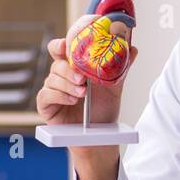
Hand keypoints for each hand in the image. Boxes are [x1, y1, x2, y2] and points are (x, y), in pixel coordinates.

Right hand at [36, 19, 138, 179]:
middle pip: (57, 63)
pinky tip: (72, 100)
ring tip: (82, 94)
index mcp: (74, 66)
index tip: (67, 45)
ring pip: (52, 78)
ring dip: (68, 85)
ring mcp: (52, 89)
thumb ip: (121, 67)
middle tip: (81, 77)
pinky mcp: (46, 105)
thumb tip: (133, 48)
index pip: (62, 49)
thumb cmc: (103, 108)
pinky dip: (60, 96)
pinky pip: (46, 95)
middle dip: (68, 68)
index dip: (62, 44)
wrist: (99, 134)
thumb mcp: (114, 86)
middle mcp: (61, 75)